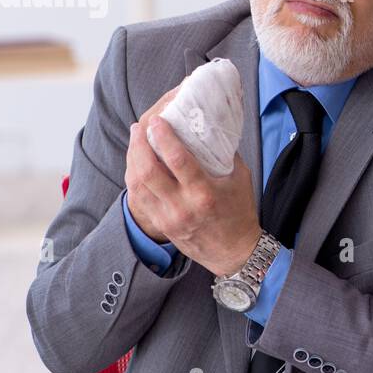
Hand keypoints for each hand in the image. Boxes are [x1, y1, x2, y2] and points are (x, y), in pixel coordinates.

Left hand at [125, 99, 261, 277]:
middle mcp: (182, 206)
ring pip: (137, 184)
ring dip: (132, 158)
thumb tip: (208, 127)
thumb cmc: (240, 212)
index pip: (177, 160)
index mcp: (204, 193)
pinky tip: (136, 162)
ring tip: (136, 139)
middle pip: (148, 171)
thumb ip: (223, 153)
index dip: (163, 137)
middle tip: (140, 126)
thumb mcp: (240, 179)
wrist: (233, 253)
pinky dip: (134, 176)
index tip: (157, 119)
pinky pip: (138, 197)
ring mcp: (168, 218)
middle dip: (140, 144)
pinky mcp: (160, 224)